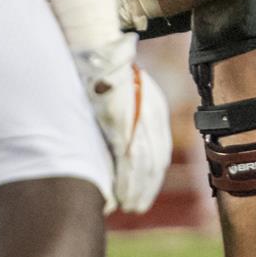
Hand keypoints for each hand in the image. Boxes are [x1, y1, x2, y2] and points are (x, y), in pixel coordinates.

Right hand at [68, 35, 172, 212]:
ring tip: (129, 206)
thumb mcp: (123, 92)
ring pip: (142, 165)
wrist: (97, 50)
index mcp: (153, 108)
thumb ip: (126, 116)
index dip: (151, 174)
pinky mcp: (121, 123)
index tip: (145, 191)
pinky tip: (120, 196)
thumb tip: (118, 140)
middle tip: (137, 205)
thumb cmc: (103, 70)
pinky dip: (124, 181)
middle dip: (146, 187)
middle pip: (155, 161)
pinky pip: (127, 159)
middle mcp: (152, 115)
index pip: (158, 150)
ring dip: (135, 189)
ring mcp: (138, 120)